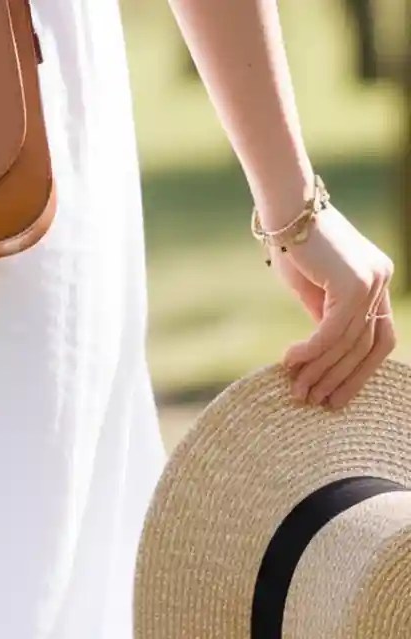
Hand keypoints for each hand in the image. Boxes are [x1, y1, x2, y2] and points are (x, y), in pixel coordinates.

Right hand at [274, 207, 395, 407]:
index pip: (377, 337)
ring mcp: (372, 281)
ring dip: (321, 370)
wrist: (285, 208)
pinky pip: (333, 329)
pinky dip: (312, 351)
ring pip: (349, 341)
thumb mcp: (310, 286)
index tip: (334, 395)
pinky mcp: (353, 282)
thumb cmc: (291, 242)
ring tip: (298, 390)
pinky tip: (291, 361)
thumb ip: (322, 314)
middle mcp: (381, 281)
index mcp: (376, 281)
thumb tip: (322, 351)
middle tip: (315, 402)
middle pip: (368, 345)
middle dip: (341, 379)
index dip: (357, 371)